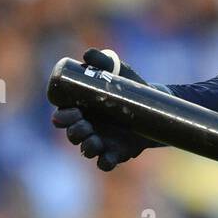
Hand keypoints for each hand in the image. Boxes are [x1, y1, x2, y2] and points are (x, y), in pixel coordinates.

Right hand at [50, 48, 158, 171]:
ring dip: (86, 146)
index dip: (62, 116)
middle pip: (72, 134)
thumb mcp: (117, 70)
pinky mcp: (115, 152)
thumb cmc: (129, 86)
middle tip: (84, 124)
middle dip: (74, 131)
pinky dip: (104, 162)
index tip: (71, 111)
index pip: (63, 115)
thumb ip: (101, 61)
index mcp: (81, 108)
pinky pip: (105, 162)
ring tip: (94, 141)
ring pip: (86, 149)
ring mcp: (100, 141)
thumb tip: (87, 54)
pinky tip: (107, 159)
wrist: (155, 104)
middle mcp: (87, 127)